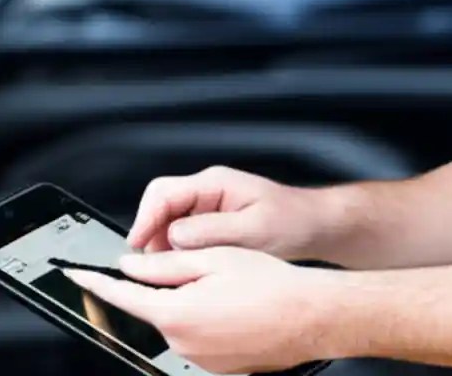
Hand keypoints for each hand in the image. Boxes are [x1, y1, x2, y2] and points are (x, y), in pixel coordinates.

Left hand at [65, 248, 339, 373]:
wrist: (311, 318)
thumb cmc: (270, 285)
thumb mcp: (212, 259)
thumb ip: (164, 264)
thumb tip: (130, 266)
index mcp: (176, 313)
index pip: (122, 296)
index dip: (96, 282)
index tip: (78, 274)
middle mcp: (182, 342)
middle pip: (154, 307)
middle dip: (166, 285)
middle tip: (203, 267)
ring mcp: (199, 359)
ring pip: (177, 321)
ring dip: (190, 302)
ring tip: (230, 288)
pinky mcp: (216, 366)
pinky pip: (197, 336)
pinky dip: (206, 318)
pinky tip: (235, 306)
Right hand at [128, 166, 331, 259]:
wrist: (314, 226)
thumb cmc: (292, 222)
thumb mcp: (254, 229)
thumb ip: (213, 231)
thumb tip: (175, 236)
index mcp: (215, 183)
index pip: (164, 193)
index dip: (145, 218)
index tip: (136, 243)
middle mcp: (207, 190)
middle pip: (160, 205)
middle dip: (150, 233)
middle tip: (149, 262)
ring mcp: (207, 207)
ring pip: (167, 221)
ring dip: (163, 244)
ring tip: (170, 269)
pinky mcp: (210, 223)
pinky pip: (181, 234)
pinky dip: (177, 251)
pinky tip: (185, 267)